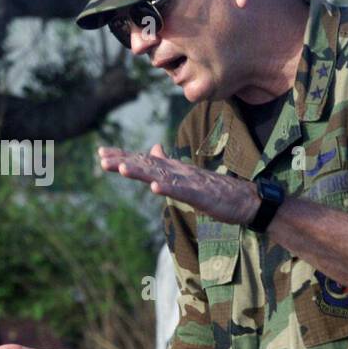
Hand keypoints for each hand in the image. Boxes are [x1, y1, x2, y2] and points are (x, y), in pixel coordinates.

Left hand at [98, 143, 259, 224]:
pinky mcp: (202, 195)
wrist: (246, 199)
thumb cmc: (216, 189)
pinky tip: (155, 187)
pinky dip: (169, 189)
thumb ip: (169, 165)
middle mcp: (179, 172)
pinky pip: (183, 192)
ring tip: (122, 169)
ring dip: (142, 172)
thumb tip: (153, 149)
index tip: (101, 154)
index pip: (144, 162)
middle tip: (101, 159)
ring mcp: (190, 183)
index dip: (123, 157)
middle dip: (124, 162)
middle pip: (148, 166)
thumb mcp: (187, 177)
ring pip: (162, 176)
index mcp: (173, 170)